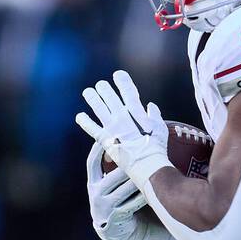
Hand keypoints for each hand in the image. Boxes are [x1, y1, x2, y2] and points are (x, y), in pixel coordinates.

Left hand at [76, 69, 169, 190]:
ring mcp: (113, 127)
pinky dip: (85, 122)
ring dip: (92, 99)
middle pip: (110, 97)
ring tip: (88, 92)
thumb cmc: (157, 148)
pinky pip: (92, 128)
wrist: (148, 165)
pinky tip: (79, 116)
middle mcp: (123, 116)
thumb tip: (151, 106)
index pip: (128, 91)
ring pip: (99, 108)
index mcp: (137, 112)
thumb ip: (154, 115)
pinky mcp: (105, 140)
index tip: (118, 74)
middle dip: (104, 88)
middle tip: (100, 84)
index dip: (122, 81)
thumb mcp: (161, 128)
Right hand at [86, 141, 145, 239]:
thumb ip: (112, 170)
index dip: (98, 150)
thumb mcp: (108, 186)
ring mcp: (104, 207)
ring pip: (125, 189)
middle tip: (141, 154)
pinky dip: (143, 197)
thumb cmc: (116, 200)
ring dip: (138, 181)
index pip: (92, 163)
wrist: (115, 230)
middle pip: (113, 176)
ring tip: (150, 171)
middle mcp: (95, 194)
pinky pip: (133, 203)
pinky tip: (151, 190)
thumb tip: (122, 143)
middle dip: (128, 166)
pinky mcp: (116, 217)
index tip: (108, 137)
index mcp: (92, 183)